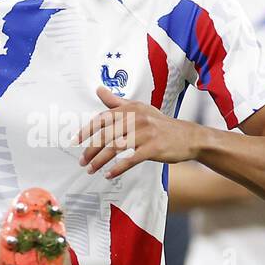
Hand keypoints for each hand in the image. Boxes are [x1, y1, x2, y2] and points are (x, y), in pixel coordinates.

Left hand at [74, 87, 201, 179]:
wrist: (188, 137)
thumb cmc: (160, 124)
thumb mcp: (139, 109)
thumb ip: (117, 102)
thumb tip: (98, 90)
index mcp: (131, 108)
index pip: (103, 118)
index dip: (87, 130)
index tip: (76, 141)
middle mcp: (137, 118)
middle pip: (106, 134)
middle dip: (91, 149)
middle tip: (82, 161)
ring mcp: (145, 133)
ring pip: (115, 147)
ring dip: (100, 161)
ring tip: (91, 169)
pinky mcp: (153, 148)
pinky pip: (130, 159)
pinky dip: (117, 168)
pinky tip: (109, 174)